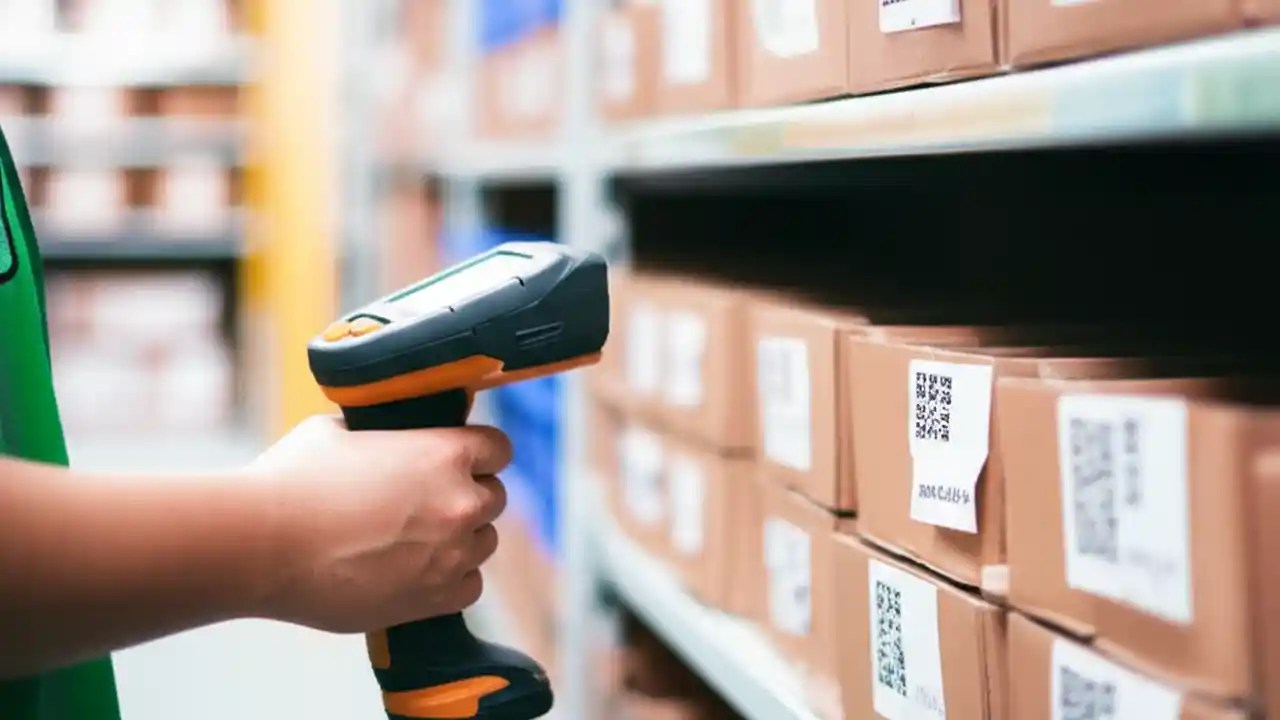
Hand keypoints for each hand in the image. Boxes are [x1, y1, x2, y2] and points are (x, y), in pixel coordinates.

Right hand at [247, 415, 510, 632]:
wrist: (263, 547)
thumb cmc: (292, 481)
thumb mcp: (338, 431)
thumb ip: (380, 432)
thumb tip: (385, 435)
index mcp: (445, 452)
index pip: (498, 448)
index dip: (480, 453)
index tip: (462, 459)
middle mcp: (460, 503)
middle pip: (494, 498)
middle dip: (467, 496)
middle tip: (430, 502)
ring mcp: (451, 554)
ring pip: (484, 543)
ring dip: (461, 539)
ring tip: (418, 538)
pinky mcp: (433, 599)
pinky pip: (470, 587)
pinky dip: (451, 579)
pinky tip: (420, 571)